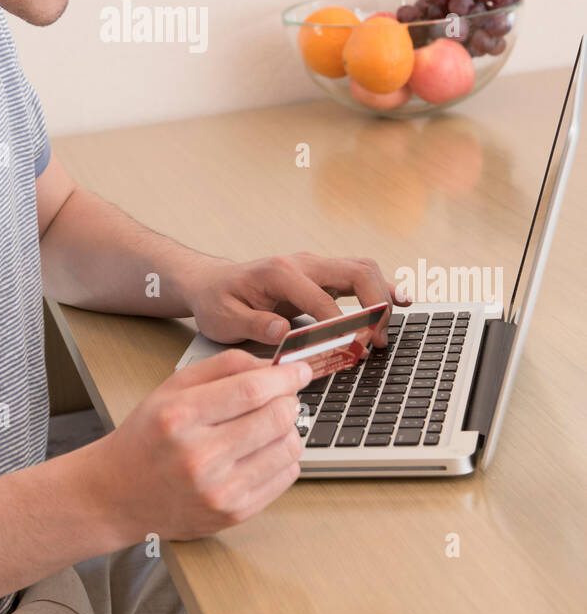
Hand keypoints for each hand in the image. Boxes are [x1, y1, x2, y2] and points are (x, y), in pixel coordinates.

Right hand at [88, 347, 313, 542]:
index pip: (251, 390)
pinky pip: (285, 478)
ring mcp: (218, 490)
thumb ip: (223, 367)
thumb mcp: (172, 388)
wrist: (119, 494)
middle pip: (275, 418)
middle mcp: (199, 456)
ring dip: (288, 429)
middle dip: (288, 400)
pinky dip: (283, 457)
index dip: (284, 376)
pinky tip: (262, 450)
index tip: (299, 369)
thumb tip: (272, 365)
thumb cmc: (147, 436)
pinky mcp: (233, 514)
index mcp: (180, 417)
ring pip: (287, 448)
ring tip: (268, 425)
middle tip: (282, 396)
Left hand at [185, 251, 412, 348]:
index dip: (344, 327)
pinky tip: (401, 300)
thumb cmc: (218, 301)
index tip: (353, 351)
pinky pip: (358, 275)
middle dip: (375, 307)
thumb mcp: (224, 318)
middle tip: (376, 343)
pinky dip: (381, 287)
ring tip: (386, 334)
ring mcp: (315, 267)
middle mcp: (303, 263)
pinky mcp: (321, 276)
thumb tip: (284, 332)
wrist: (212, 283)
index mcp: (280, 272)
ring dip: (382, 298)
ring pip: (363, 269)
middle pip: (356, 272)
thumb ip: (254, 324)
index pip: (325, 299)